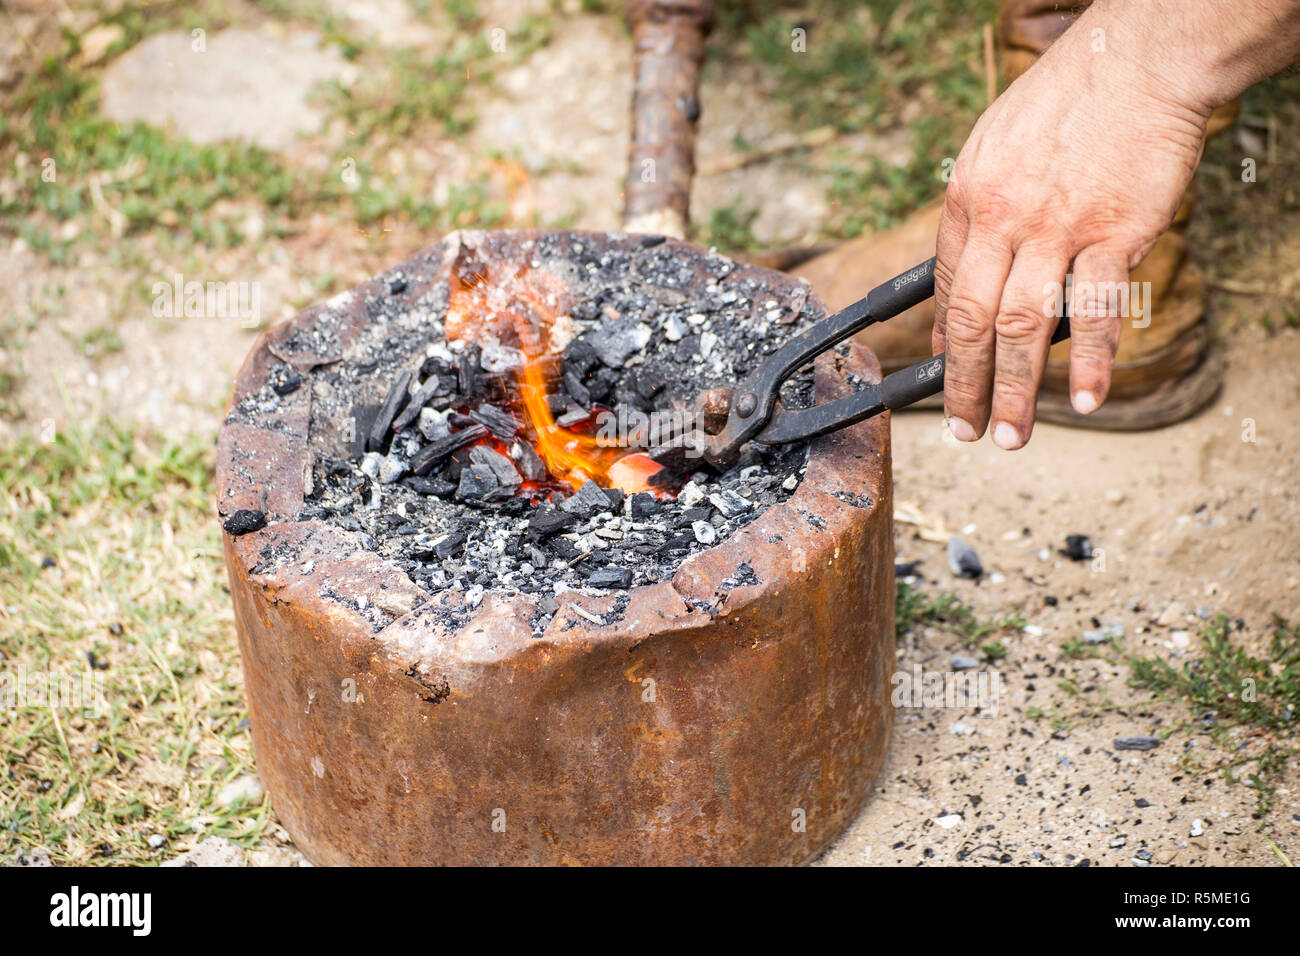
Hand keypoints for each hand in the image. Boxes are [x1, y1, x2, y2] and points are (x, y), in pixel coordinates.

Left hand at [934, 6, 1211, 447]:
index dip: (945, 345)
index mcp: (966, 200)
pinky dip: (1089, 362)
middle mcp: (1002, 220)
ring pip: (1024, 328)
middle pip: (973, 322)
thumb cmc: (1066, 103)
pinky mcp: (1113, 235)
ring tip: (1012, 436)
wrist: (1136, 60)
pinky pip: (1094, 312)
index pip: (948, 290)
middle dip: (965, 387)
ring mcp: (1057, 230)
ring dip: (1016, 391)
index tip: (945, 380)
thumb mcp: (992, 149)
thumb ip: (976, 213)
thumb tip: (964, 277)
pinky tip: (1085, 399)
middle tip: (965, 431)